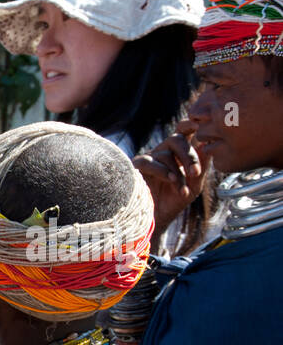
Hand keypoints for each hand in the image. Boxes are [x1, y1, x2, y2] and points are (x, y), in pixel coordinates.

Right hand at [133, 120, 207, 236]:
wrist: (155, 220)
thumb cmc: (174, 202)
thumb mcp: (195, 183)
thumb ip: (202, 164)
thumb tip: (208, 144)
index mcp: (178, 153)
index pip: (185, 131)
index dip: (190, 124)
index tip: (199, 125)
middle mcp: (163, 152)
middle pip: (177, 138)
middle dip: (189, 155)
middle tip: (195, 172)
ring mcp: (149, 159)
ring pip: (166, 153)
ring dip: (178, 172)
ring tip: (182, 190)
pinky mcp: (136, 168)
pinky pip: (151, 162)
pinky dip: (164, 172)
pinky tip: (171, 182)